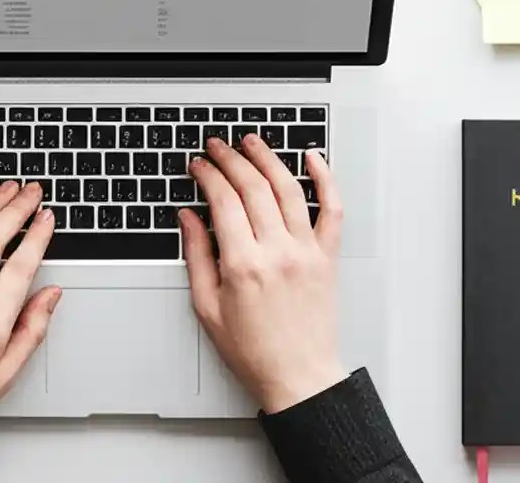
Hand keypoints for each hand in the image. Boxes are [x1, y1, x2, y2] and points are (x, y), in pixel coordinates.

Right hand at [182, 135, 345, 413]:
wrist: (298, 376)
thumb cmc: (254, 351)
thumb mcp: (208, 307)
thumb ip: (196, 256)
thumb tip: (188, 218)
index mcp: (243, 265)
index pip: (222, 201)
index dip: (207, 175)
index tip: (198, 165)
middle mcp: (277, 252)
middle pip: (253, 187)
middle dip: (230, 159)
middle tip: (218, 147)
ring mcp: (305, 251)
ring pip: (288, 188)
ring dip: (268, 158)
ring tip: (252, 143)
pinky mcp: (327, 257)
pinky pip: (332, 209)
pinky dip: (325, 179)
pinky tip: (314, 159)